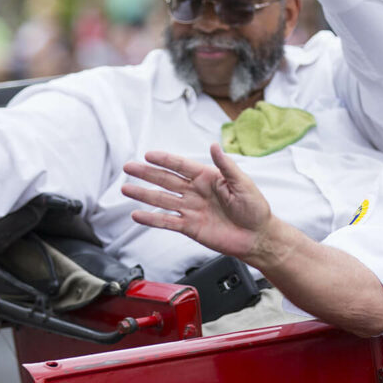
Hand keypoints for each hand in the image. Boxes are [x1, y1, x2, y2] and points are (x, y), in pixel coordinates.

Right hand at [122, 144, 272, 259]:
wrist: (257, 236)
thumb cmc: (254, 208)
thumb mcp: (242, 183)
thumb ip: (226, 166)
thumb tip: (214, 145)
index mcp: (208, 177)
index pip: (181, 165)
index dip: (164, 160)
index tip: (148, 155)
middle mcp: (195, 191)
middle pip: (166, 180)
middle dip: (147, 173)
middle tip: (128, 167)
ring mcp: (191, 209)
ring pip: (162, 199)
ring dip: (143, 194)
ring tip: (125, 189)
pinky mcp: (190, 227)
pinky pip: (167, 222)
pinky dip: (151, 219)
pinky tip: (137, 215)